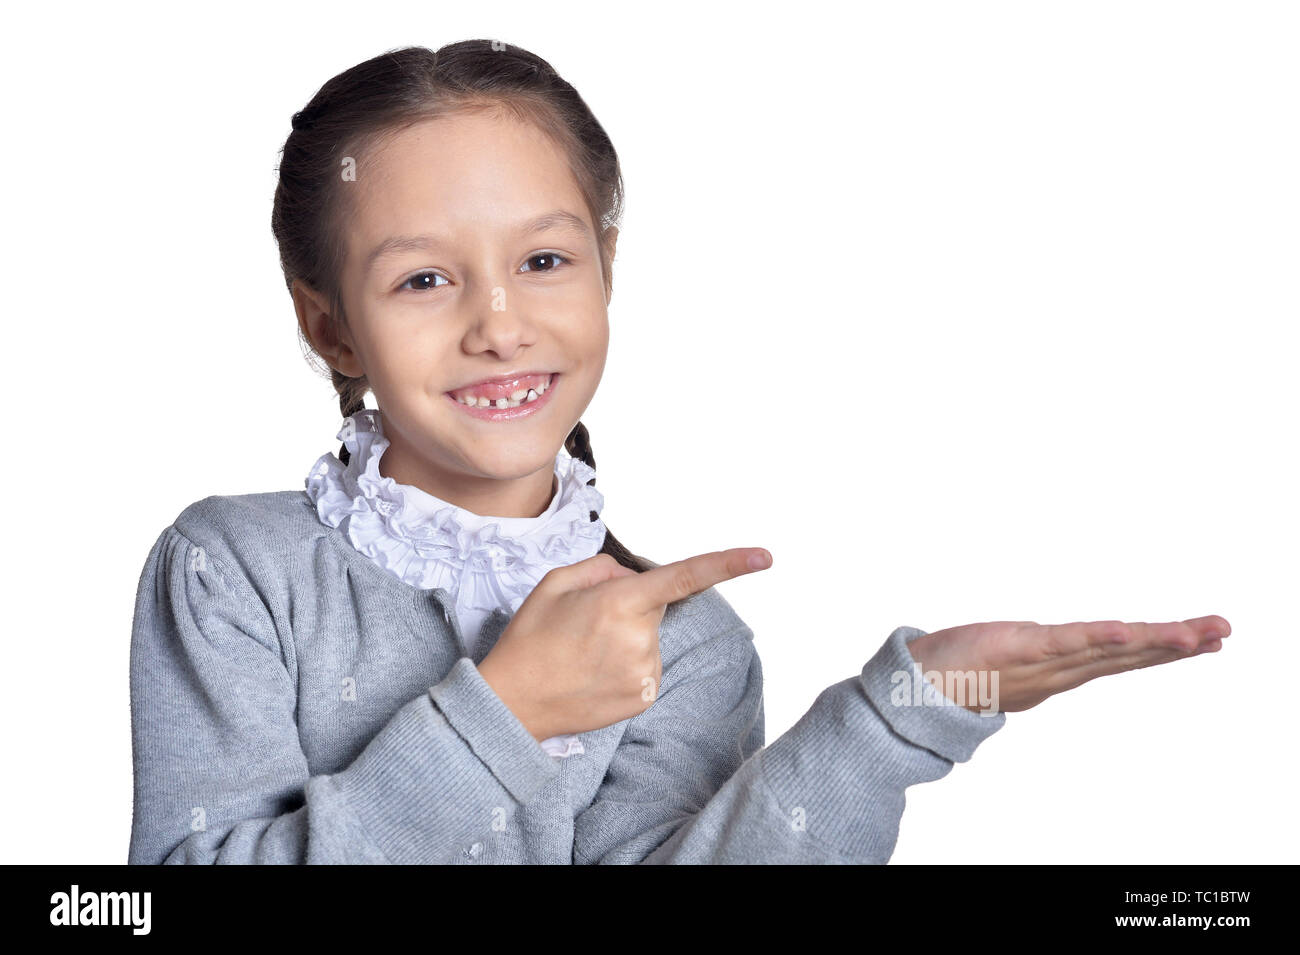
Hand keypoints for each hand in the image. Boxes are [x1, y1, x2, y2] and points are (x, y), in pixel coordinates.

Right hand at [478, 547, 772, 739]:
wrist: (513, 703)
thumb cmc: (530, 638)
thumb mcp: (555, 582)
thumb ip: (603, 568)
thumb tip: (634, 578)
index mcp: (618, 602)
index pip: (685, 578)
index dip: (728, 564)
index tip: (765, 556)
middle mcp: (640, 639)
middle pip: (655, 605)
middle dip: (630, 603)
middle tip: (584, 623)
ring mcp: (646, 673)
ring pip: (651, 637)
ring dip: (627, 636)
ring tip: (584, 652)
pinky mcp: (645, 697)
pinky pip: (647, 665)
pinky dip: (626, 664)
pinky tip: (594, 673)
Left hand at [905, 615, 1230, 713]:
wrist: (910, 692)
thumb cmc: (952, 672)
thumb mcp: (1004, 658)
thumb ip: (1034, 653)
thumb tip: (1058, 644)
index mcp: (1058, 671)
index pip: (1120, 656)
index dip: (1163, 648)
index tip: (1207, 638)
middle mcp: (1056, 671)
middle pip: (1125, 655)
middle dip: (1176, 643)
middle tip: (1224, 631)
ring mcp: (1039, 663)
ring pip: (1105, 651)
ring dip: (1152, 641)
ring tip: (1196, 633)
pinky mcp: (1014, 651)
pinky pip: (1062, 644)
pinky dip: (1095, 638)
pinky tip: (1124, 632)